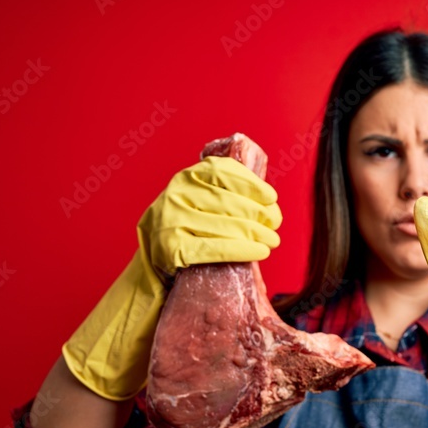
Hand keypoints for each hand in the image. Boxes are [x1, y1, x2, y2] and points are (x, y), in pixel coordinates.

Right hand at [139, 155, 282, 279]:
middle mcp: (178, 195)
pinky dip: (243, 250)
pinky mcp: (174, 248)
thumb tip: (268, 204)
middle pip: (230, 203)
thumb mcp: (196, 199)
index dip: (252, 184)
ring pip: (227, 226)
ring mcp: (173, 221)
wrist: (152, 255)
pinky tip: (260, 251)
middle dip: (260, 214)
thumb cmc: (186, 225)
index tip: (271, 198)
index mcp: (187, 177)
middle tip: (275, 224)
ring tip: (272, 240)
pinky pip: (217, 248)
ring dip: (257, 234)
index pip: (224, 172)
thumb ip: (223, 192)